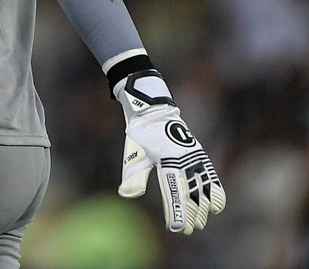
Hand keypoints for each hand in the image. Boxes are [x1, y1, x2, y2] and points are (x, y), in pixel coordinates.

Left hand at [115, 70, 225, 233]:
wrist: (154, 111)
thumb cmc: (141, 135)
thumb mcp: (134, 154)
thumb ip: (134, 176)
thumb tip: (127, 195)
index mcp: (166, 159)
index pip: (172, 191)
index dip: (175, 211)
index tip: (176, 228)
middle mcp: (184, 159)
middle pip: (190, 193)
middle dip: (189, 214)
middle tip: (188, 231)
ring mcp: (194, 157)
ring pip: (202, 187)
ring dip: (202, 208)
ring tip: (200, 224)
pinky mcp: (200, 155)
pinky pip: (210, 176)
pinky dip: (215, 192)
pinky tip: (215, 207)